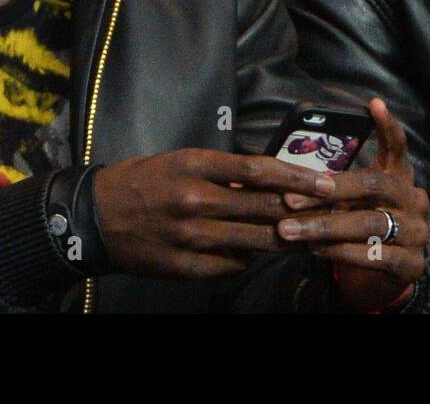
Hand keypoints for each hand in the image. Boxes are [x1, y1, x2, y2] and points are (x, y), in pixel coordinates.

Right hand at [92, 148, 337, 278]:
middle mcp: (195, 200)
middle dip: (304, 209)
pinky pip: (232, 264)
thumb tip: (266, 181)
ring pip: (255, 240)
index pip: (257, 170)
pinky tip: (262, 252)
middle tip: (334, 209)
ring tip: (315, 235)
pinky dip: (249, 257)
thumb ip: (221, 173)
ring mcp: (191, 237)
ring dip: (288, 238)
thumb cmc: (141, 182)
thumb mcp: (179, 162)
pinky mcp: (186, 267)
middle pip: (263, 207)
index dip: (297, 177)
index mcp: (193, 166)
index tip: (326, 182)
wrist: (94, 217)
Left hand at [276, 98, 429, 310]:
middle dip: (330, 190)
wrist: (381, 277)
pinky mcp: (412, 263)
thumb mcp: (349, 202)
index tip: (374, 104)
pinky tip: (315, 250)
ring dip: (324, 226)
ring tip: (290, 230)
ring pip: (369, 224)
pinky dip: (340, 252)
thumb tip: (280, 173)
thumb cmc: (358, 228)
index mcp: (399, 178)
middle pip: (374, 185)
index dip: (388, 126)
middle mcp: (413, 200)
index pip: (398, 147)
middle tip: (290, 199)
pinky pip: (373, 255)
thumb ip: (331, 185)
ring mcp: (417, 231)